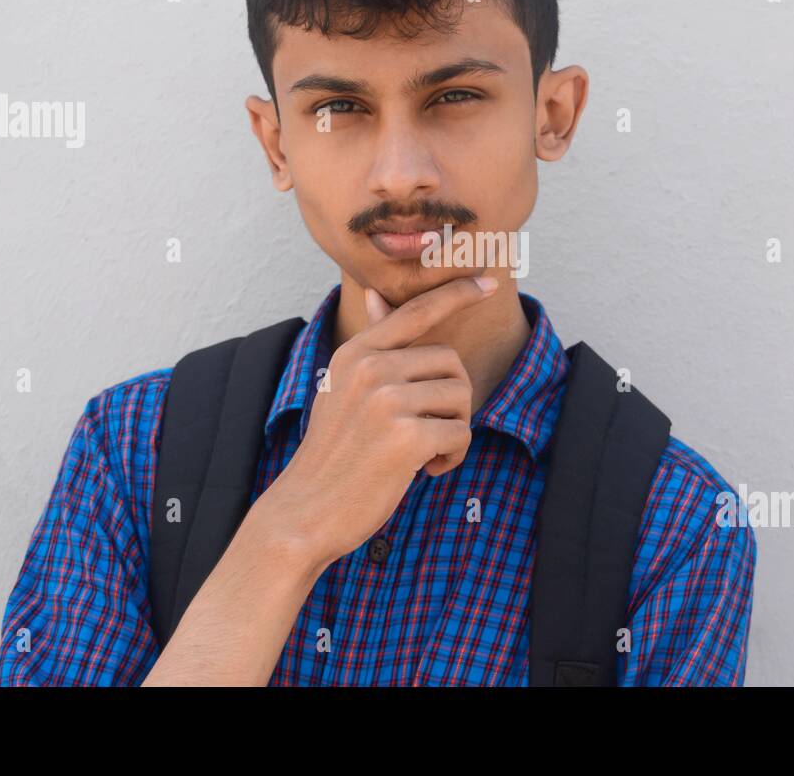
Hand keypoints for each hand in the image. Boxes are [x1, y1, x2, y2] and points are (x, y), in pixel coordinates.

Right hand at [260, 274, 497, 567]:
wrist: (305, 511)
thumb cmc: (333, 452)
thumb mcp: (342, 389)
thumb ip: (370, 346)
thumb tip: (374, 293)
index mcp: (355, 353)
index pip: (416, 311)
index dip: (456, 293)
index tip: (489, 282)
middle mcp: (371, 369)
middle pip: (451, 363)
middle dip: (451, 400)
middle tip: (425, 431)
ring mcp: (387, 401)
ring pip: (461, 398)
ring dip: (453, 430)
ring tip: (420, 452)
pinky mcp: (406, 437)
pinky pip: (461, 433)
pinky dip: (452, 456)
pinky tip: (422, 471)